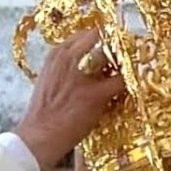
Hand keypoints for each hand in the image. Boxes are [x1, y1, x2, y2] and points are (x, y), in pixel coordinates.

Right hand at [14, 30, 126, 170]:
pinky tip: (132, 88)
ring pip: (113, 54)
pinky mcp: (96, 95)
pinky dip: (129, 82)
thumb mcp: (48, 80)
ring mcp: (83, 75)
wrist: (38, 136)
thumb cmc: (42, 114)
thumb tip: (84, 66)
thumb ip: (64, 68)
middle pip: (100, 37)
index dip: (101, 38)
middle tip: (124, 54)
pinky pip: (122, 80)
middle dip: (114, 43)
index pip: (85, 34)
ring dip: (123, 60)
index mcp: (57, 54)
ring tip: (130, 69)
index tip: (110, 45)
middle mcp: (69, 58)